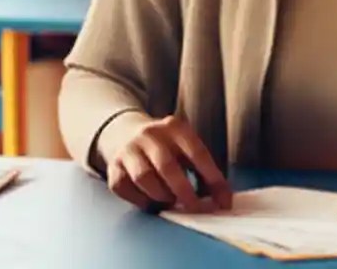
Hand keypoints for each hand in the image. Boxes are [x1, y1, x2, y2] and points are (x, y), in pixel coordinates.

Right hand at [102, 114, 232, 212]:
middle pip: (168, 166)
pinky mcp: (113, 167)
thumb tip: (222, 201)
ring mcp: (129, 150)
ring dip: (161, 196)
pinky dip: (141, 200)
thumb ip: (204, 172)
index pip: (198, 154)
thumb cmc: (166, 148)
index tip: (223, 201)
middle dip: (184, 192)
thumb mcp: (186, 149)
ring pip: (144, 178)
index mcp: (176, 128)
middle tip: (195, 208)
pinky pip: (126, 188)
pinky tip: (151, 201)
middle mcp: (150, 135)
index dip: (213, 180)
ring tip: (171, 202)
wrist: (124, 132)